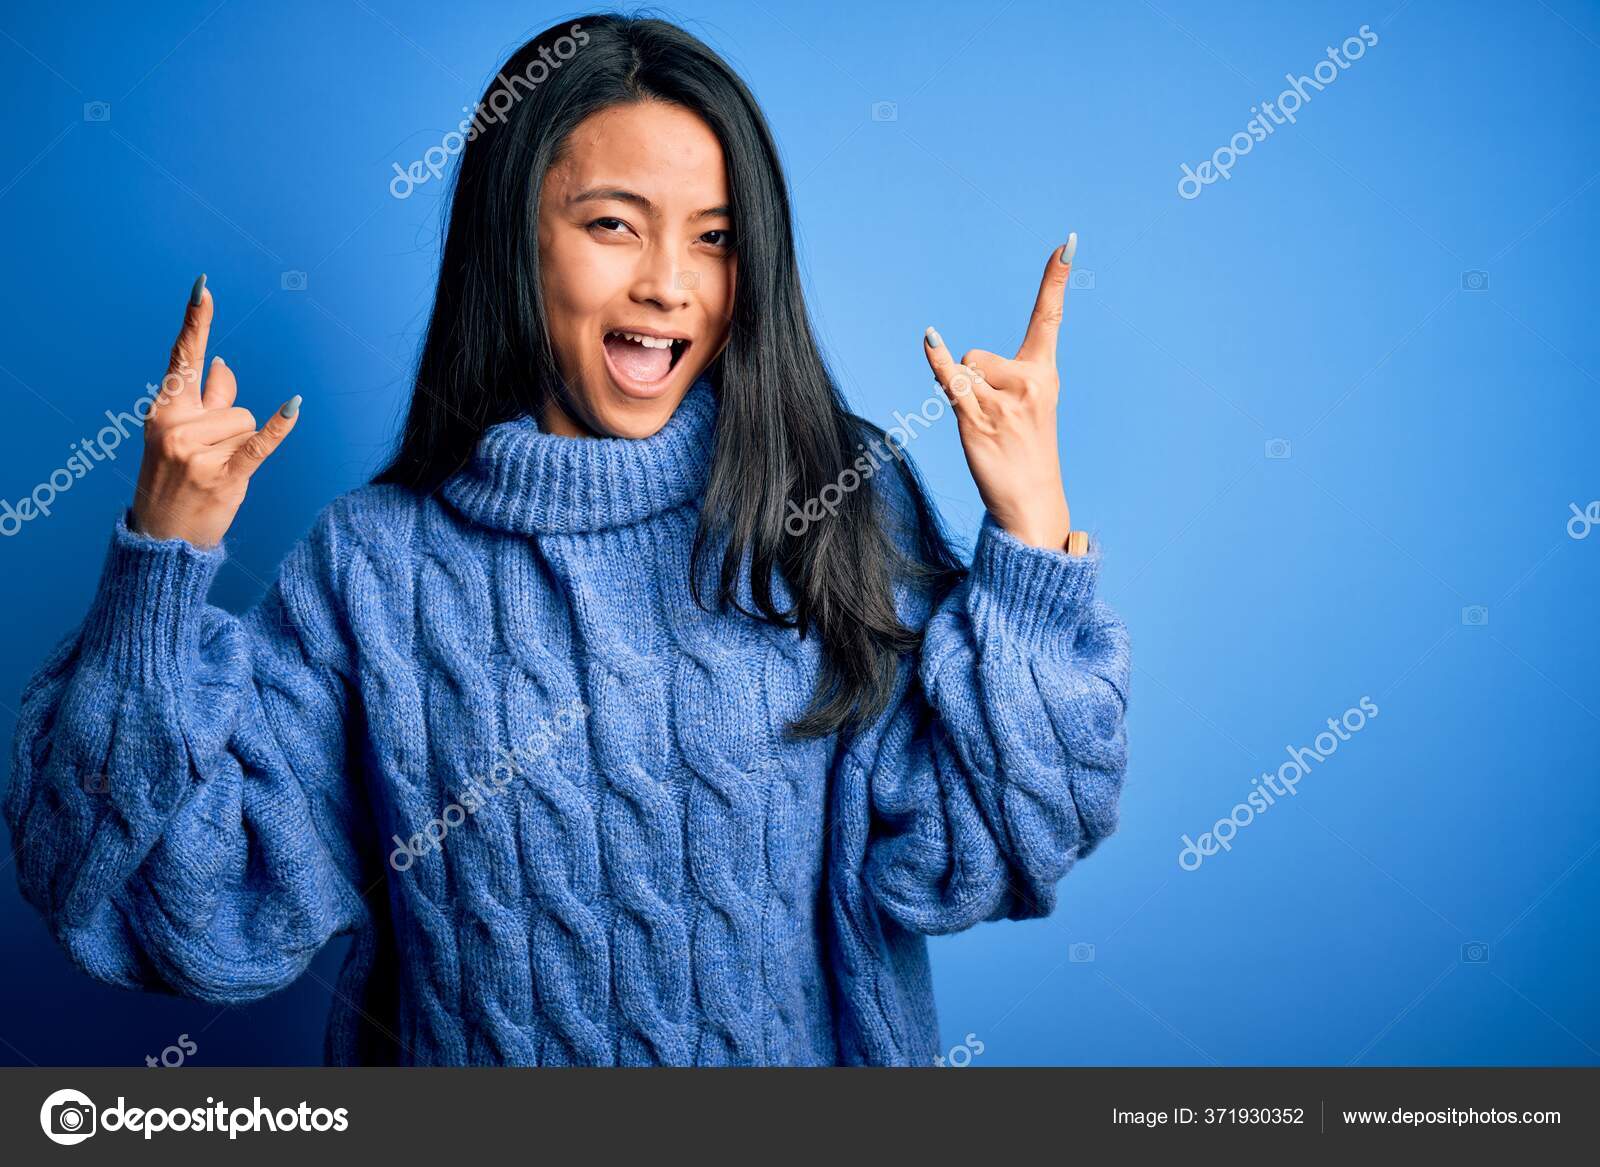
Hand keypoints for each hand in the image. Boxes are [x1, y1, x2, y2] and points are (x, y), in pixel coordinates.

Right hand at [129, 275, 301, 547]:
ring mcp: (198, 453)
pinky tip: (293, 406)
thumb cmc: (173, 480)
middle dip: (230, 426)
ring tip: (214, 471)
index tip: (204, 288)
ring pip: (246, 424)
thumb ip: (205, 398)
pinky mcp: (225, 476)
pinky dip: (278, 428)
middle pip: (232, 401)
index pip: (182, 359)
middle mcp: (175, 427)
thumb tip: (221, 362)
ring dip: (239, 447)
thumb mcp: (179, 435)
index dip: (196, 322)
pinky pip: (259, 443)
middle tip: (206, 458)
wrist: (162, 537)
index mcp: (163, 411)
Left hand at [922, 235, 1077, 550]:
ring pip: (963, 372)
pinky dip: (938, 364)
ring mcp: (1004, 400)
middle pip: (978, 355)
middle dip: (973, 380)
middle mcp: (1029, 382)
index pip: (1050, 318)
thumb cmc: (1023, 454)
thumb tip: (942, 351)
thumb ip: (994, 377)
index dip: (1056, 280)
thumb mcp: (1023, 409)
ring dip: (961, 397)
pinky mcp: (978, 418)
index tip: (1068, 242)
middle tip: (995, 421)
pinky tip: (929, 340)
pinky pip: (952, 381)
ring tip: (985, 430)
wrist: (1031, 502)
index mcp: (1044, 375)